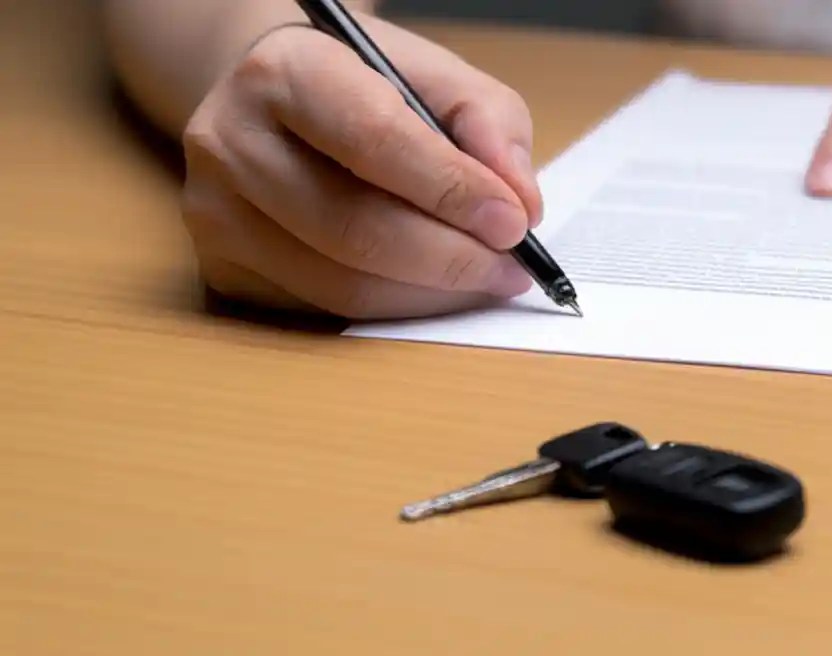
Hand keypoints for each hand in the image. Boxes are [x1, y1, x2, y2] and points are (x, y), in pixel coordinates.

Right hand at [181, 15, 539, 318]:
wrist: (275, 101)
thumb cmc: (364, 86)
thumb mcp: (435, 76)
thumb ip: (489, 125)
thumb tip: (520, 204)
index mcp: (283, 71)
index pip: (372, 140)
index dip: (450, 190)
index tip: (513, 223)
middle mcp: (231, 140)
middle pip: (355, 229)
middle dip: (451, 259)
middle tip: (512, 268)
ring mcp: (214, 212)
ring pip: (343, 285)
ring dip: (431, 296)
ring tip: (484, 279)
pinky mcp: (222, 268)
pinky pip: (326, 311)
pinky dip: (396, 310)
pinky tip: (430, 288)